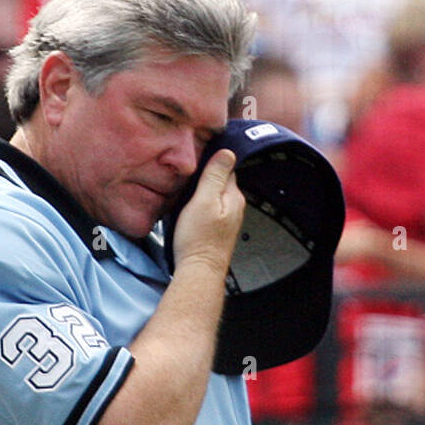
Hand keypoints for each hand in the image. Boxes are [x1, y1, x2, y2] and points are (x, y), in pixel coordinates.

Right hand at [172, 149, 244, 275]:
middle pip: (221, 181)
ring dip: (203, 194)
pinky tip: (192, 213)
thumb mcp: (203, 200)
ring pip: (215, 196)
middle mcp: (235, 207)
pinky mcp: (219, 230)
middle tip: (189, 182)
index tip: (196, 167)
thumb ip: (215, 176)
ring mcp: (228, 219)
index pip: (226, 167)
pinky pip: (211, 210)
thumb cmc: (198, 240)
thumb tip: (227, 152)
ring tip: (188, 197)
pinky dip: (202, 208)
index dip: (210, 163)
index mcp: (234, 196)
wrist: (198, 271)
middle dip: (206, 179)